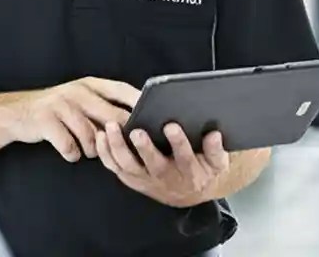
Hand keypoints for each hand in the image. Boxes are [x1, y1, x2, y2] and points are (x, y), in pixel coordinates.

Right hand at [12, 77, 139, 162]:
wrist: (17, 113)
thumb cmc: (57, 110)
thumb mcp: (80, 99)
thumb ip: (103, 106)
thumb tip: (135, 122)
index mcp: (89, 84)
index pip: (122, 90)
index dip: (139, 103)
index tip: (153, 115)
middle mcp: (77, 91)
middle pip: (111, 116)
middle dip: (120, 135)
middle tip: (121, 147)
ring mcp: (61, 105)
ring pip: (91, 136)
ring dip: (92, 150)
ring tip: (87, 149)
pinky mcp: (46, 121)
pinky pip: (70, 147)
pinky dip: (72, 155)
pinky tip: (70, 153)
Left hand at [95, 122, 229, 208]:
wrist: (189, 191)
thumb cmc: (202, 168)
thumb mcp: (217, 161)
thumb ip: (216, 149)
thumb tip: (214, 134)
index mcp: (190, 171)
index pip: (185, 157)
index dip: (179, 143)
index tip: (172, 126)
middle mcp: (166, 177)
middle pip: (154, 165)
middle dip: (145, 148)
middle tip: (136, 131)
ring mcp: (146, 179)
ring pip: (130, 167)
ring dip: (118, 148)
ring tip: (111, 128)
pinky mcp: (132, 179)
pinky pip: (116, 168)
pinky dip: (106, 154)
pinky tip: (101, 136)